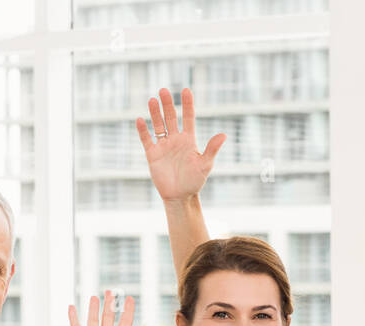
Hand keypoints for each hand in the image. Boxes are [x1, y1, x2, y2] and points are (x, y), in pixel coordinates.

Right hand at [70, 291, 160, 325]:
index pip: (125, 320)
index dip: (128, 309)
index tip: (129, 298)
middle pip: (109, 317)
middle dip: (110, 304)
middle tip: (110, 292)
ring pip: (93, 319)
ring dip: (94, 308)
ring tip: (95, 297)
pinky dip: (73, 317)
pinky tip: (71, 307)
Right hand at [135, 87, 225, 203]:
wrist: (180, 196)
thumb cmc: (194, 181)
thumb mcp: (205, 165)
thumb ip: (212, 149)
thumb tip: (223, 135)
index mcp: (188, 140)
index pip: (188, 118)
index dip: (187, 104)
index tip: (186, 90)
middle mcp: (175, 140)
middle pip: (170, 118)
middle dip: (167, 104)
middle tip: (164, 90)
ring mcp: (163, 146)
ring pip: (158, 125)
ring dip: (155, 113)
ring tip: (152, 100)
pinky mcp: (153, 155)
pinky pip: (147, 140)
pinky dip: (143, 131)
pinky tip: (141, 120)